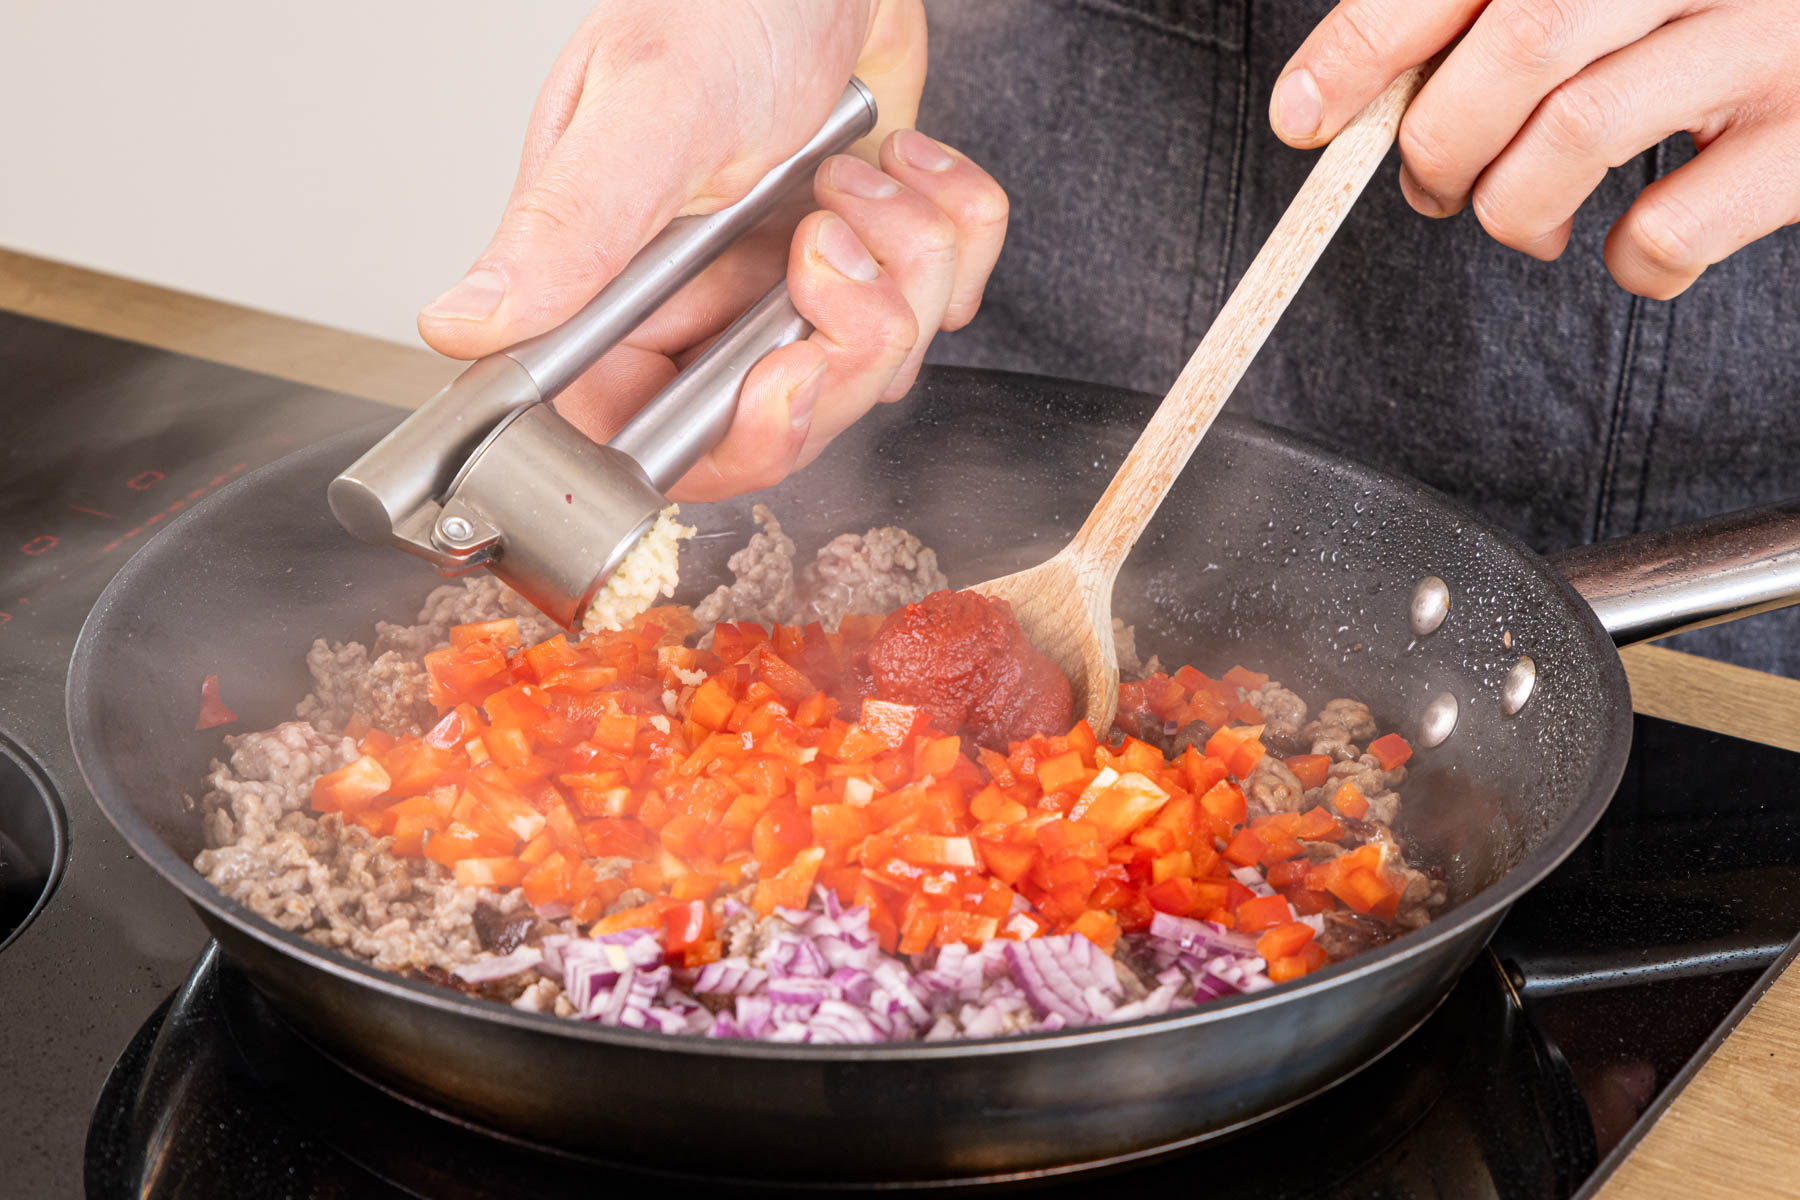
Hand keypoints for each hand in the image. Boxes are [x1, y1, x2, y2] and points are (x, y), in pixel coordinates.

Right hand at [417, 1, 1008, 500]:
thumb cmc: (722, 3)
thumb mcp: (643, 114)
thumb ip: (566, 231)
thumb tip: (463, 325)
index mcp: (617, 299)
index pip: (665, 443)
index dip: (745, 435)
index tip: (787, 372)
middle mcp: (701, 311)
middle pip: (795, 422)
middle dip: (849, 339)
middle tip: (829, 243)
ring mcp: (788, 295)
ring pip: (882, 367)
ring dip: (904, 264)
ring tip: (853, 176)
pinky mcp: (869, 269)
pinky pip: (944, 303)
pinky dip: (951, 229)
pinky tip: (901, 164)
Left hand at [1270, 0, 1799, 298]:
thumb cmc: (1700, 8)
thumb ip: (1478, 19)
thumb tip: (1319, 103)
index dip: (1361, 49)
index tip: (1302, 117)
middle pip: (1518, 49)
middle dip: (1440, 144)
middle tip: (1432, 186)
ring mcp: (1767, 40)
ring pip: (1577, 134)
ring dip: (1512, 207)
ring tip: (1525, 219)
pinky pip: (1669, 230)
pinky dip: (1626, 264)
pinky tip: (1628, 247)